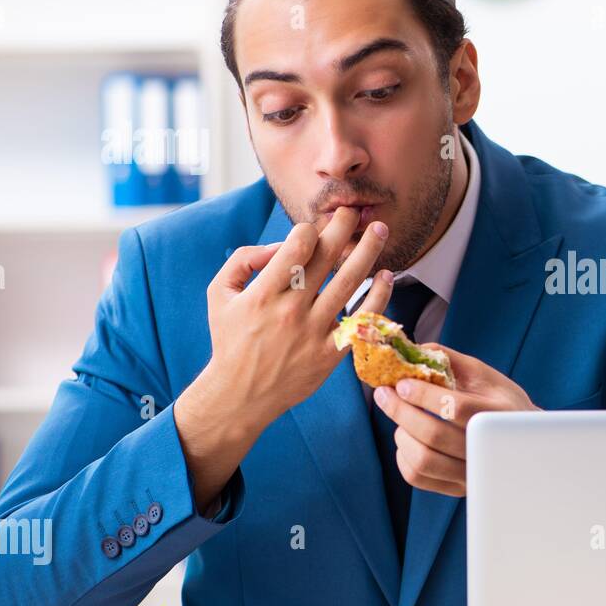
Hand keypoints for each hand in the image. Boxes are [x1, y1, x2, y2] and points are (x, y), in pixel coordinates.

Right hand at [175, 206, 396, 507]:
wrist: (241, 394)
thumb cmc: (230, 338)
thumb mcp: (219, 293)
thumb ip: (243, 260)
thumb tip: (279, 245)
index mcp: (263, 293)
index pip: (297, 247)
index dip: (311, 228)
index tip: (316, 225)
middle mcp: (291, 310)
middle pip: (327, 258)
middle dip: (345, 227)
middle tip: (356, 211)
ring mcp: (314, 332)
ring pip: (350, 283)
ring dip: (368, 251)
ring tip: (380, 230)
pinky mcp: (331, 353)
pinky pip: (362, 320)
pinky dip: (378, 297)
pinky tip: (387, 276)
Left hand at [373, 346, 538, 497]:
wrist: (519, 440)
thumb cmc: (498, 401)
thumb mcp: (484, 374)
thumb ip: (450, 360)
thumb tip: (413, 350)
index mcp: (498, 415)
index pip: (455, 408)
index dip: (423, 395)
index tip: (402, 384)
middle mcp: (487, 450)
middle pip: (434, 436)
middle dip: (401, 411)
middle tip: (384, 394)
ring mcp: (472, 473)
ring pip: (423, 460)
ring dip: (402, 434)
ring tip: (400, 418)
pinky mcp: (458, 488)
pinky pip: (417, 477)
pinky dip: (402, 456)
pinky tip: (407, 438)